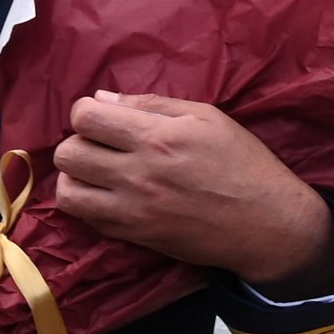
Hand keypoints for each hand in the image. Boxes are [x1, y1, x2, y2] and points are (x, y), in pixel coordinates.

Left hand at [51, 95, 333, 291]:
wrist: (266, 225)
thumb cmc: (243, 163)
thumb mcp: (207, 118)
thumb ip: (152, 105)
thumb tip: (104, 98)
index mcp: (157, 138)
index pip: (85, 117)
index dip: (86, 110)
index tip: (103, 114)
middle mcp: (137, 174)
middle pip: (67, 153)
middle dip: (78, 141)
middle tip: (100, 143)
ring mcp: (132, 210)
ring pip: (66, 191)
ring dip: (75, 175)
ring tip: (97, 170)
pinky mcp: (134, 236)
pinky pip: (85, 218)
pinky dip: (87, 202)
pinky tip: (107, 193)